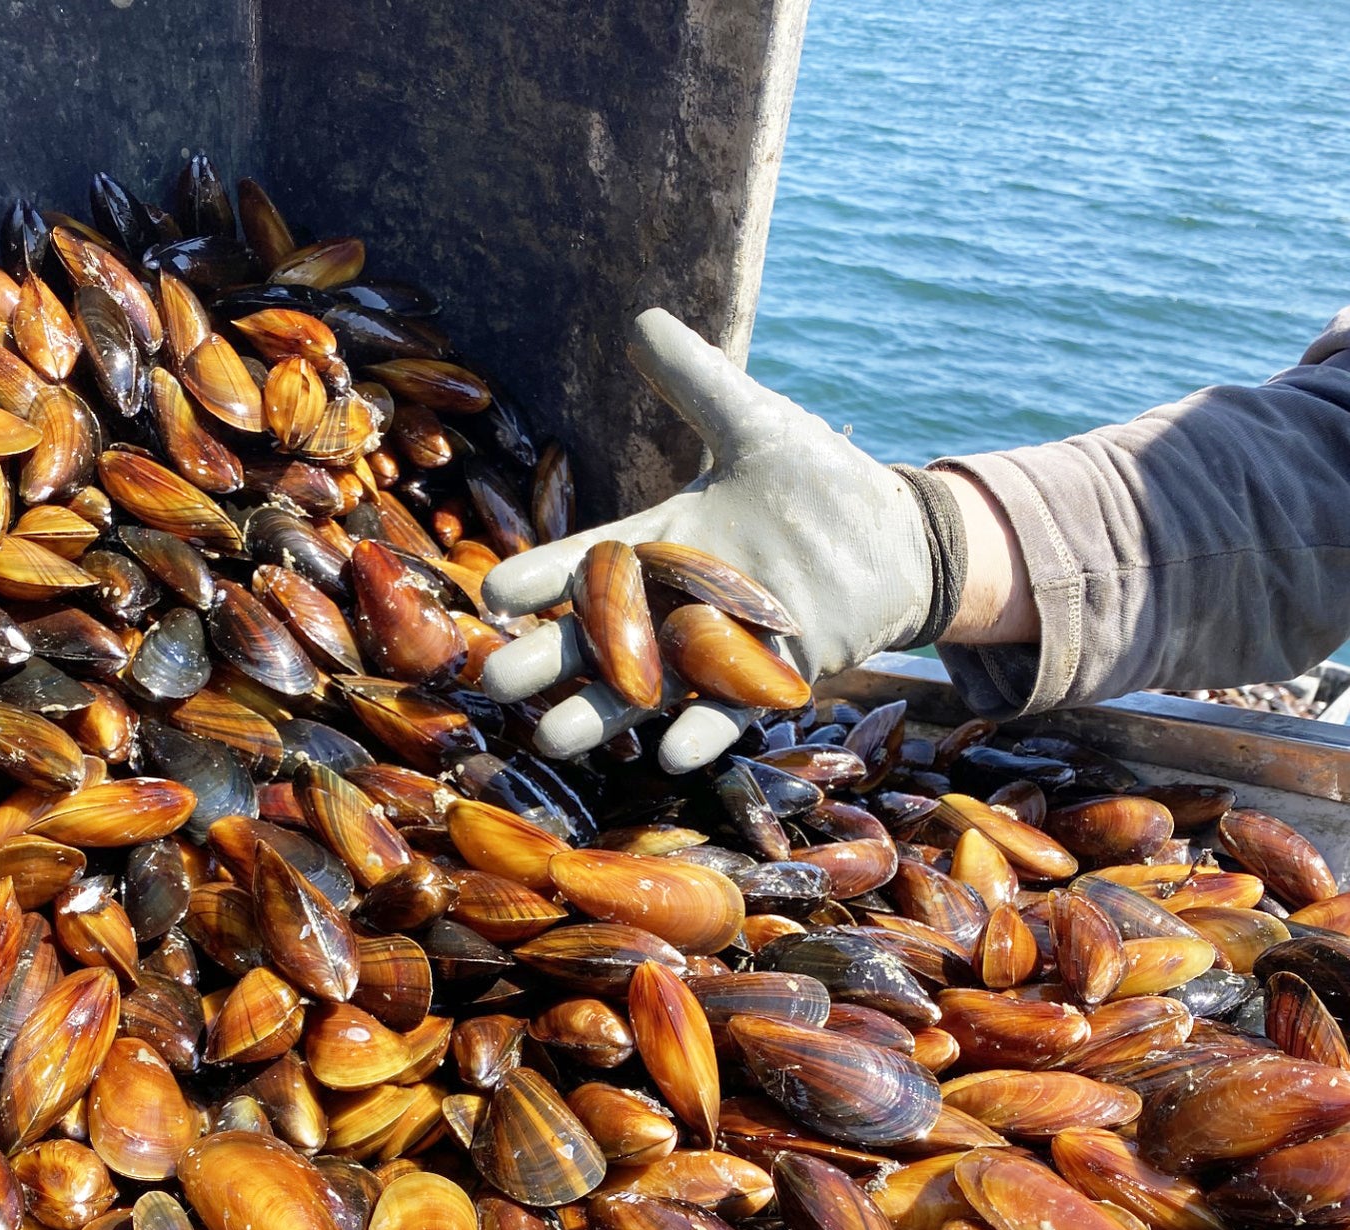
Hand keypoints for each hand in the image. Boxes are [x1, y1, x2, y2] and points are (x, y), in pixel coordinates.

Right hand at [480, 309, 947, 771]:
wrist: (894, 538)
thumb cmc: (818, 483)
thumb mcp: (752, 423)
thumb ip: (696, 380)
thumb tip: (641, 318)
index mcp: (667, 541)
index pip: (591, 560)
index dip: (543, 576)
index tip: (493, 593)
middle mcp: (682, 600)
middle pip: (602, 636)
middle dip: (550, 659)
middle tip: (493, 683)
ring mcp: (726, 643)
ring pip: (652, 685)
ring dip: (606, 711)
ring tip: (554, 738)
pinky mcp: (775, 672)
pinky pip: (732, 708)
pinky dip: (704, 729)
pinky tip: (672, 753)